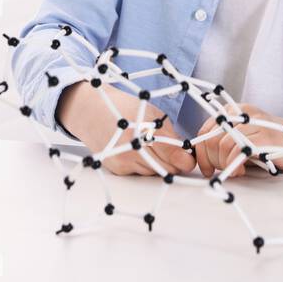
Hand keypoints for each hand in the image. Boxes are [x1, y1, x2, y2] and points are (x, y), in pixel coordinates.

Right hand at [56, 79, 195, 176]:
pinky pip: (140, 173)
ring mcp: (124, 161)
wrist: (92, 112)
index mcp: (145, 131)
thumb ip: (170, 134)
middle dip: (175, 163)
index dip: (186, 160)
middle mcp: (134, 149)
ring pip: (155, 173)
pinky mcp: (117, 169)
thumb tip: (186, 153)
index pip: (174, 156)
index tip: (190, 158)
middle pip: (167, 169)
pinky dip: (145, 165)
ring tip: (153, 148)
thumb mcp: (152, 113)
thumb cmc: (124, 108)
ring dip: (160, 165)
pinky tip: (139, 152)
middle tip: (176, 154)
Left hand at [194, 102, 282, 178]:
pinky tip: (241, 171)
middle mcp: (242, 113)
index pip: (205, 130)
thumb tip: (202, 158)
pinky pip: (237, 150)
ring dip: (222, 164)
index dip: (200, 152)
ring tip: (235, 171)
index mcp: (234, 111)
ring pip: (221, 144)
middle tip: (220, 172)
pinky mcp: (263, 137)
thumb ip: (225, 143)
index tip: (206, 169)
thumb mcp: (245, 140)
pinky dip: (233, 164)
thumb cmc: (272, 145)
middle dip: (210, 160)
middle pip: (210, 138)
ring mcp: (253, 124)